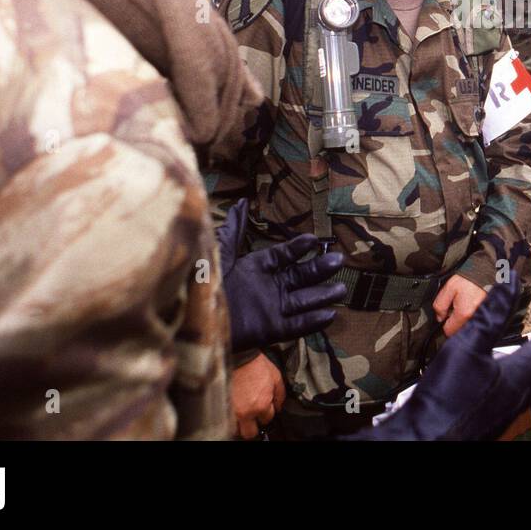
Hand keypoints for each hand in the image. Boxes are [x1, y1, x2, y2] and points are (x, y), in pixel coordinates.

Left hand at [216, 198, 346, 351]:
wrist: (189, 317)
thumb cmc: (203, 282)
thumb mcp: (220, 252)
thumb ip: (234, 230)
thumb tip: (241, 201)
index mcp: (258, 267)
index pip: (284, 255)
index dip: (299, 248)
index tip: (315, 240)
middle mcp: (268, 287)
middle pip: (300, 276)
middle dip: (319, 269)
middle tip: (338, 261)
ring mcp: (270, 309)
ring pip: (303, 301)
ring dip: (322, 295)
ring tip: (341, 290)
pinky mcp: (269, 329)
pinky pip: (295, 326)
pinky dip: (312, 321)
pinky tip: (330, 315)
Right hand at [230, 352, 285, 439]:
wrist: (238, 355)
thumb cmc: (255, 364)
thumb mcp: (276, 377)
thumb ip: (280, 395)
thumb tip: (279, 406)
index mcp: (261, 405)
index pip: (267, 420)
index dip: (267, 413)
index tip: (264, 409)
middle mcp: (246, 411)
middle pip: (250, 433)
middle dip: (253, 426)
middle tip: (253, 417)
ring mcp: (232, 411)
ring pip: (236, 430)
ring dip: (240, 424)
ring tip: (243, 414)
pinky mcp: (221, 407)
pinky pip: (226, 421)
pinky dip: (231, 418)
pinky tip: (234, 410)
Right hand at [353, 278, 530, 440]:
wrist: (425, 439)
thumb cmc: (446, 394)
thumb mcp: (467, 345)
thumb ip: (491, 313)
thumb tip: (512, 280)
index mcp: (519, 375)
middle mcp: (520, 394)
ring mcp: (508, 410)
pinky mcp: (495, 419)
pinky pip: (522, 393)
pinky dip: (528, 377)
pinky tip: (514, 379)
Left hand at [433, 274, 488, 336]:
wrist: (484, 272)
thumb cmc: (468, 279)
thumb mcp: (448, 288)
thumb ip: (440, 305)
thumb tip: (439, 317)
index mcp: (463, 313)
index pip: (449, 331)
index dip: (444, 324)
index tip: (444, 316)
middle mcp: (473, 318)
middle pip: (459, 331)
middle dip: (453, 323)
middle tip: (453, 310)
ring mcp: (481, 317)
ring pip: (466, 327)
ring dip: (461, 321)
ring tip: (462, 306)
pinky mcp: (485, 314)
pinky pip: (474, 322)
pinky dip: (470, 317)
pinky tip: (468, 307)